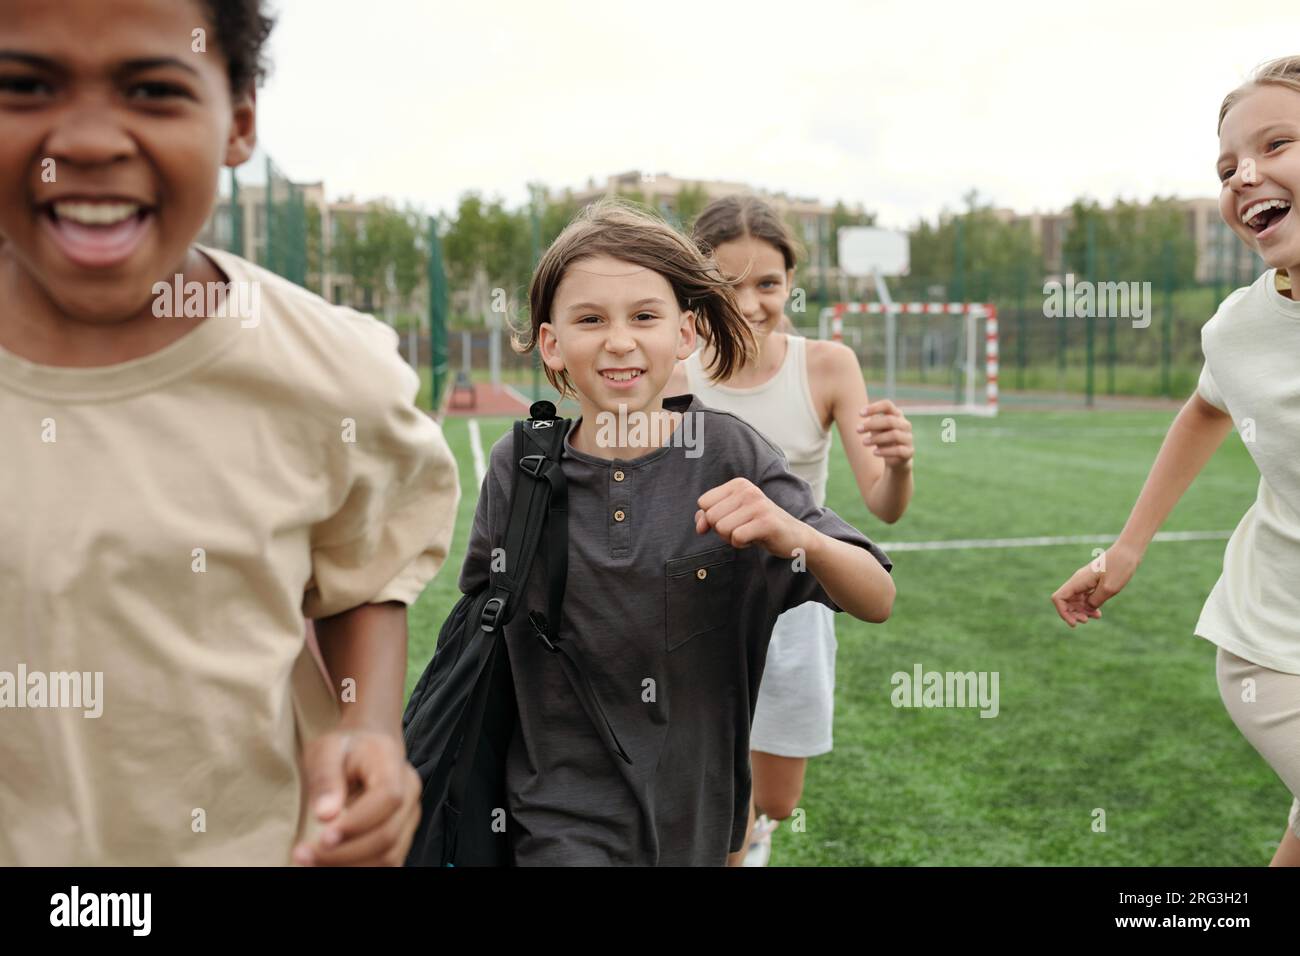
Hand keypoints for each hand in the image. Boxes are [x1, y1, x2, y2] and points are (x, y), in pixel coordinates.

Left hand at [293, 729, 420, 865]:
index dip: (358, 823)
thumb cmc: (344, 747)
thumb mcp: (326, 750)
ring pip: (389, 856)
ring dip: (349, 866)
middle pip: (388, 834)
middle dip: (343, 853)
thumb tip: (325, 814)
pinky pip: (387, 862)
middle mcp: (410, 791)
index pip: (388, 798)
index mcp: (392, 763)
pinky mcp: (402, 834)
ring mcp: (410, 816)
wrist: (367, 746)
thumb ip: (325, 778)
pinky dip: (358, 868)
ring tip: (310, 861)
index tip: (322, 837)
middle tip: (302, 855)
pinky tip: (330, 864)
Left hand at [695, 477, 810, 557]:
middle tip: (743, 528)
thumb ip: (709, 517)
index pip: (704, 503)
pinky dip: (742, 544)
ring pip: (722, 528)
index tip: (733, 520)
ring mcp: (758, 505)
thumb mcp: (732, 517)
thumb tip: (699, 526)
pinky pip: (736, 537)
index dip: (713, 518)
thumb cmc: (758, 526)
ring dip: (732, 538)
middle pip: (711, 517)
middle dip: (722, 530)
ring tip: (750, 533)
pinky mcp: (766, 522)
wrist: (794, 537)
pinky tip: (756, 539)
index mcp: (738, 484)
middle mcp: (748, 490)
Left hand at [858, 400, 913, 468]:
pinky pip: (899, 450)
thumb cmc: (882, 441)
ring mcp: (908, 438)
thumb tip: (866, 423)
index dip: (874, 408)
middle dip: (872, 425)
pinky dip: (885, 451)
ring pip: (894, 435)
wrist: (894, 460)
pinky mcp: (909, 452)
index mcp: (896, 415)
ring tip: (864, 442)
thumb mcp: (876, 431)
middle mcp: (905, 425)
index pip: (887, 405)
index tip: (860, 414)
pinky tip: (874, 452)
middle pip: (890, 420)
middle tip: (858, 430)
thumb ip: (873, 425)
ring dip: (876, 438)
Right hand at [1050, 544, 1140, 627]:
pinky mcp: (1092, 582)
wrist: (1128, 552)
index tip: (1075, 622)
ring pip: (1075, 600)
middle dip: (1072, 614)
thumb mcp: (1109, 588)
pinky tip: (1098, 612)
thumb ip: (1095, 601)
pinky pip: (1084, 597)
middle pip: (1065, 601)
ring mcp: (1084, 581)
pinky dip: (1089, 606)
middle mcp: (1078, 581)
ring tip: (1096, 616)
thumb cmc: (1119, 567)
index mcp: (1078, 581)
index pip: (1059, 598)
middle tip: (1087, 621)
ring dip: (1081, 611)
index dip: (1063, 612)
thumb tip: (1088, 608)